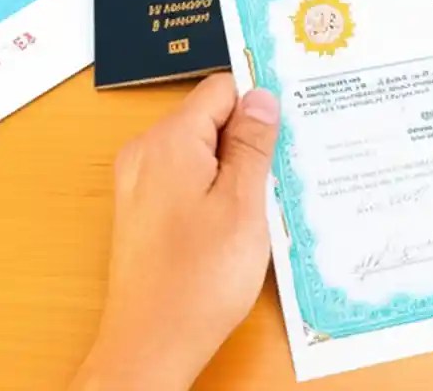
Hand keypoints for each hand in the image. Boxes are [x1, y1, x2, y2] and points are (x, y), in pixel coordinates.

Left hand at [71, 75, 280, 390]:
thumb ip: (252, 144)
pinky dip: (215, 189)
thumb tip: (262, 97)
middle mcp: (146, 153)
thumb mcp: (243, 204)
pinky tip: (240, 221)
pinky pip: (185, 178)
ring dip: (235, 167)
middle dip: (250, 137)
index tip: (293, 121)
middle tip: (287, 168)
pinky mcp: (142, 211)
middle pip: (209, 118)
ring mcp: (139, 183)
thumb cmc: (199, 280)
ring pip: (199, 150)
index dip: (260, 101)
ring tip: (267, 200)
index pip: (221, 89)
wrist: (151, 344)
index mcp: (169, 141)